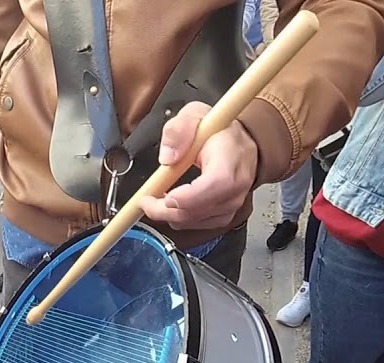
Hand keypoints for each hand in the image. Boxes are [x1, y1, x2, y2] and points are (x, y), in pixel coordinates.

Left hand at [137, 102, 258, 229]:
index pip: (216, 184)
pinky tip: (170, 206)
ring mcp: (232, 202)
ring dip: (169, 214)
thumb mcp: (194, 115)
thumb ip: (178, 130)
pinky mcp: (225, 214)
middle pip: (201, 209)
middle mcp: (236, 185)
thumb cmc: (217, 132)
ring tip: (155, 199)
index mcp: (230, 158)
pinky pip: (198, 225)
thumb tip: (168, 157)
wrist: (238, 144)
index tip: (166, 196)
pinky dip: (180, 218)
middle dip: (166, 210)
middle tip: (145, 201)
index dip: (189, 196)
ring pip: (196, 221)